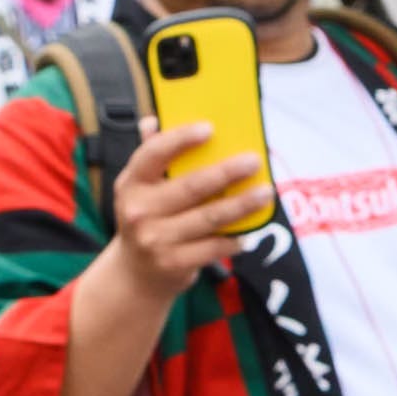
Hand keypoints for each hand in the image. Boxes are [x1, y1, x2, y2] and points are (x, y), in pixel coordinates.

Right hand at [98, 117, 272, 300]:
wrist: (135, 275)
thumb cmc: (145, 219)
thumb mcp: (139, 188)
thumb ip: (149, 155)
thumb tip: (155, 120)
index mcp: (131, 183)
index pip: (153, 154)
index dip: (180, 139)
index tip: (209, 128)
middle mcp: (139, 211)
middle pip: (190, 186)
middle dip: (226, 172)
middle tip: (254, 161)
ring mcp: (156, 240)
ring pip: (209, 217)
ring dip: (241, 205)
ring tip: (265, 192)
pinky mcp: (174, 263)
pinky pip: (213, 247)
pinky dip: (234, 239)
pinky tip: (248, 231)